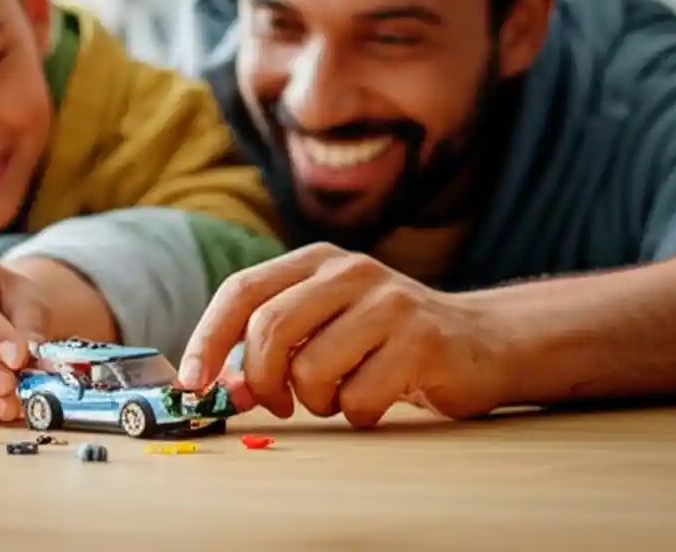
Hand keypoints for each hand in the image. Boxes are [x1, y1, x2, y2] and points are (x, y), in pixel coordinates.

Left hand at [178, 243, 510, 427]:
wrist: (483, 341)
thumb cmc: (387, 341)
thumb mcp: (326, 327)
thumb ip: (272, 347)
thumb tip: (217, 385)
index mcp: (315, 261)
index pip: (241, 291)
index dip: (208, 338)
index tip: (192, 383)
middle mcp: (349, 270)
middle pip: (269, 329)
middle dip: (261, 380)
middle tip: (277, 404)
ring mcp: (388, 302)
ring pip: (310, 369)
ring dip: (314, 402)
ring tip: (340, 396)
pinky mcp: (421, 340)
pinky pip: (358, 397)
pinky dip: (356, 413)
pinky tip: (377, 400)